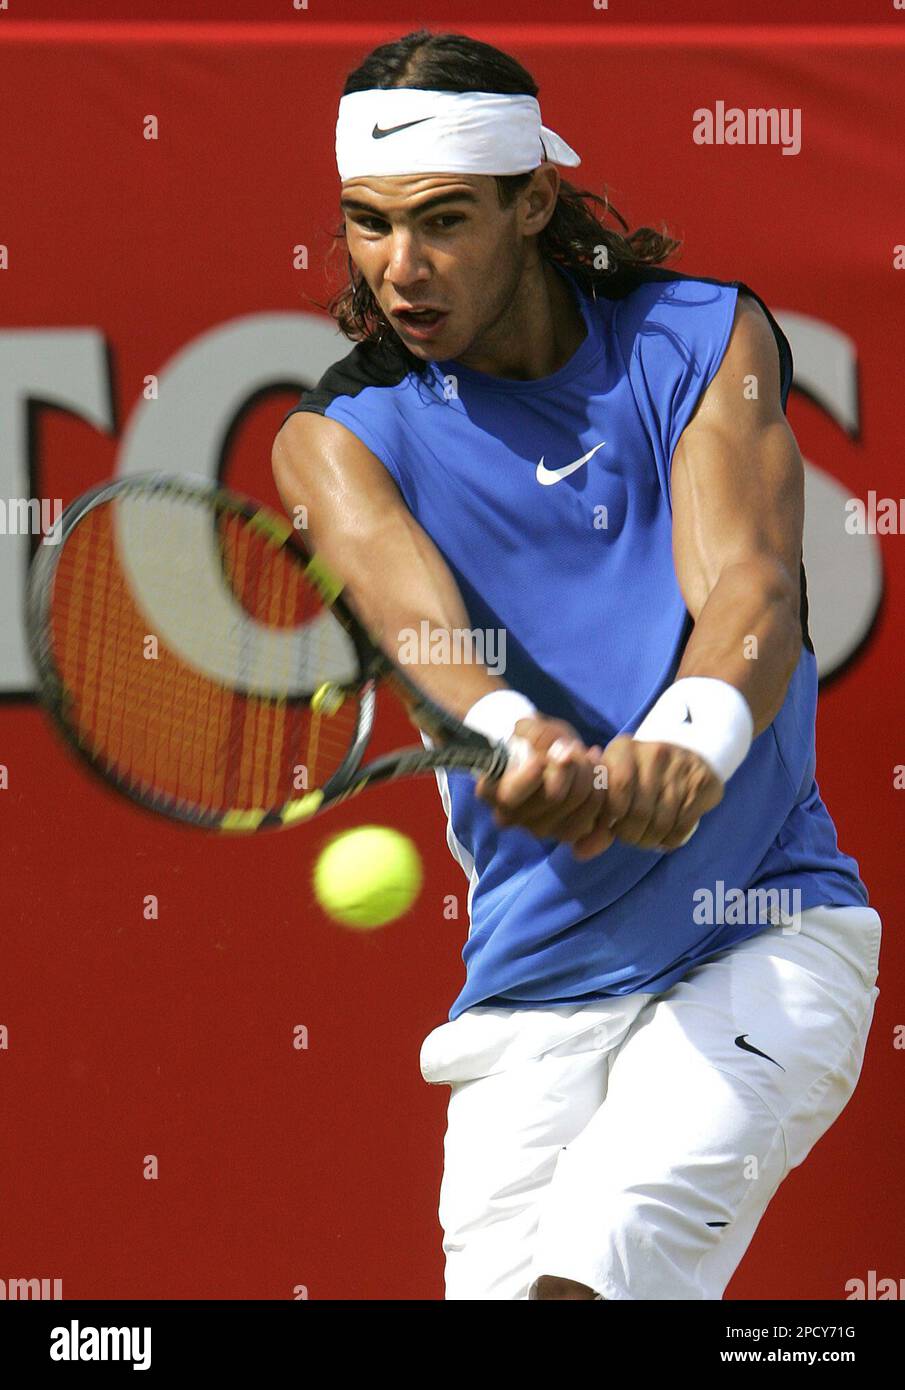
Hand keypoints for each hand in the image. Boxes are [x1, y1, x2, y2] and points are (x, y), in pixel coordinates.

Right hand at [474, 716, 609, 857]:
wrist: (544, 754)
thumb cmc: (531, 740)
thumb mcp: (531, 728)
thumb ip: (540, 736)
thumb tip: (562, 752)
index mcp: (491, 791)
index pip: (512, 793)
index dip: (532, 774)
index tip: (547, 754)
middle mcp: (510, 817)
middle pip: (553, 796)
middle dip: (572, 765)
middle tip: (574, 747)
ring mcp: (537, 828)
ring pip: (576, 804)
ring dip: (589, 774)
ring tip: (588, 755)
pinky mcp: (563, 834)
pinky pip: (592, 818)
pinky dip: (601, 791)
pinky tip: (597, 773)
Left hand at [573, 735, 723, 856]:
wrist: (687, 754)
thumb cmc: (638, 776)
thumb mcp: (614, 789)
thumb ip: (596, 820)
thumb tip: (581, 852)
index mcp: (623, 750)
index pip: (616, 790)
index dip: (612, 818)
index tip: (612, 826)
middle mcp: (653, 754)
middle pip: (639, 811)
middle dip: (631, 834)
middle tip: (630, 836)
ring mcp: (680, 767)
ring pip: (661, 821)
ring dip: (650, 839)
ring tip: (646, 837)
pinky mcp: (701, 783)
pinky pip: (682, 825)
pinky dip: (670, 840)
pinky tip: (665, 835)